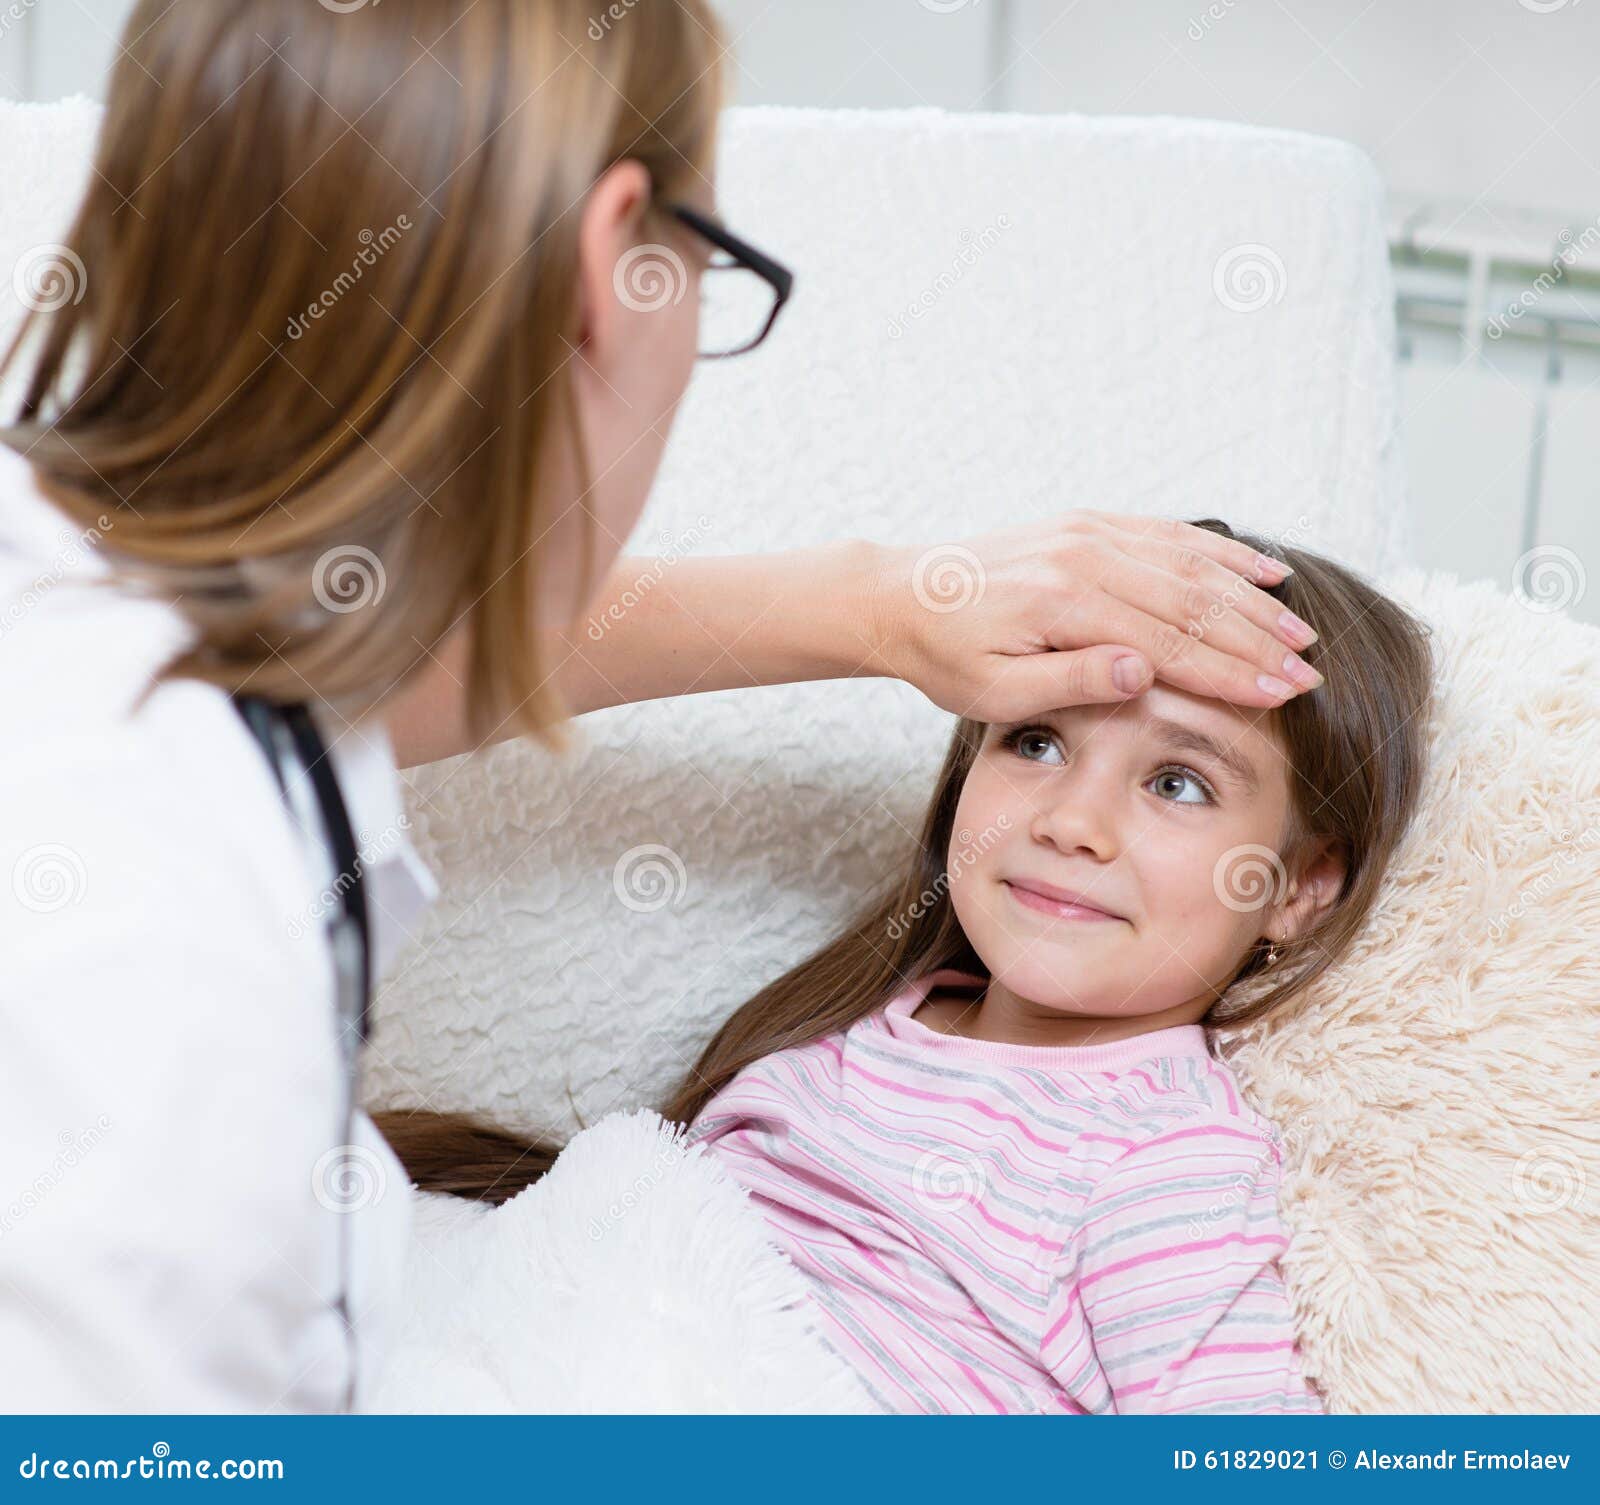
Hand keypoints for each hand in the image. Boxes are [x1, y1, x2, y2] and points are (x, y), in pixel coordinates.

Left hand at [867, 511, 1322, 723]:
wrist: (902, 597)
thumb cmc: (946, 658)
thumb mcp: (995, 691)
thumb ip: (1071, 681)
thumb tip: (1144, 672)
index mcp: (1065, 606)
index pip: (1171, 644)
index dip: (1234, 673)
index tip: (1285, 695)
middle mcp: (1085, 558)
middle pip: (1194, 602)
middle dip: (1258, 640)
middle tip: (1309, 672)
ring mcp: (1090, 534)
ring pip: (1191, 565)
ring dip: (1251, 598)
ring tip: (1299, 630)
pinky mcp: (1089, 524)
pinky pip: (1169, 534)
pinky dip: (1221, 551)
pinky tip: (1263, 569)